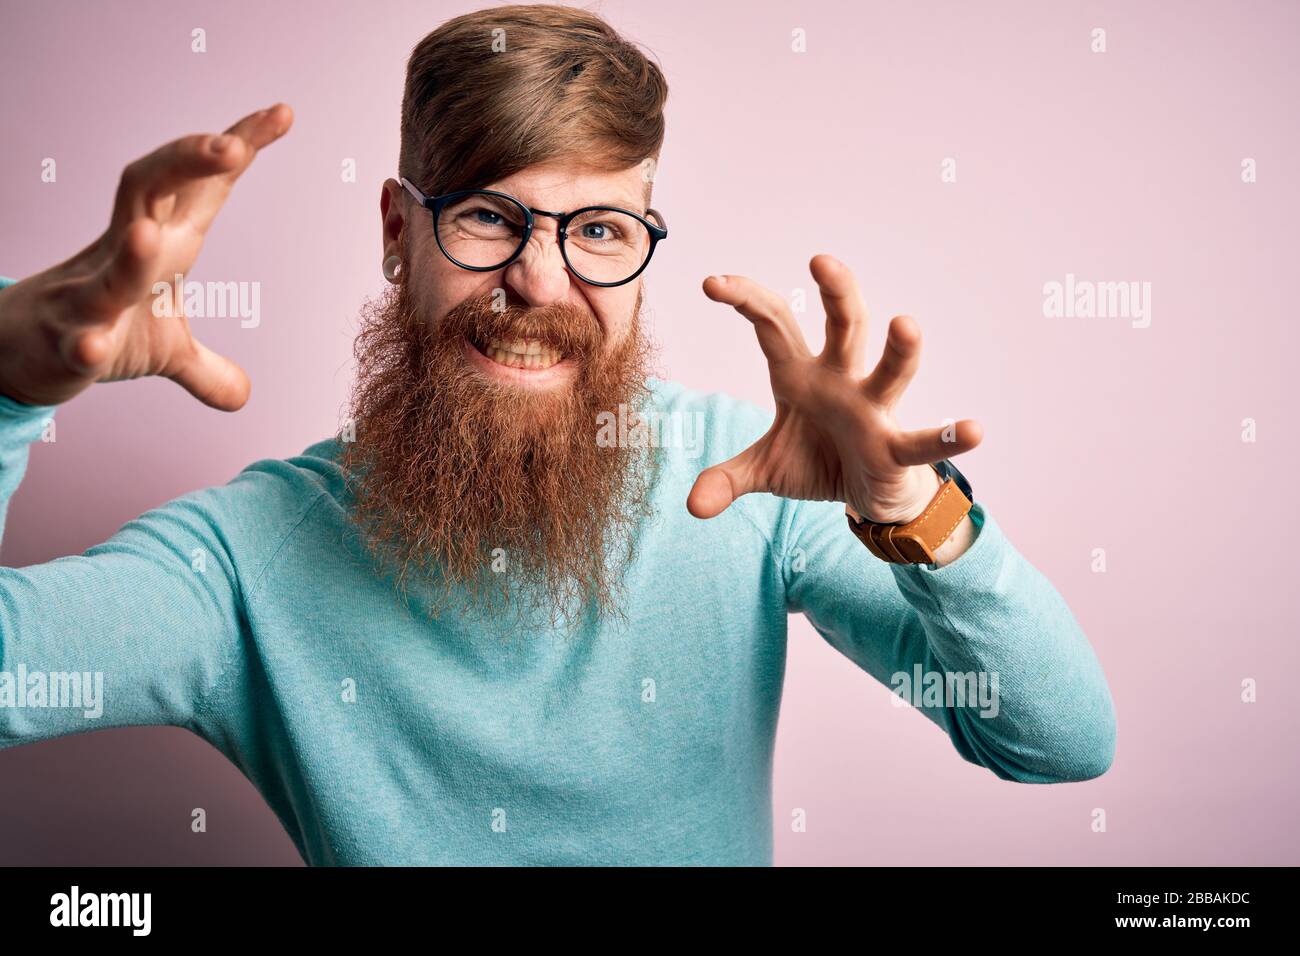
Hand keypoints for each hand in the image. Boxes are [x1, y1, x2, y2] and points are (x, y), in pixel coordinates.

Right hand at [0, 103, 293, 409]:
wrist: (22, 355)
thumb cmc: (100, 330)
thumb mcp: (166, 351)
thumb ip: (209, 366)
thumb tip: (245, 395)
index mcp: (163, 240)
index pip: (204, 186)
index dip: (240, 146)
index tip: (283, 112)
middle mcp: (125, 252)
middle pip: (152, 189)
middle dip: (188, 163)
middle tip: (233, 148)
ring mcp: (92, 294)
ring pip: (113, 264)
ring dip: (135, 253)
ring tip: (152, 237)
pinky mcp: (66, 338)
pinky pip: (78, 335)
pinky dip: (88, 341)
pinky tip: (96, 349)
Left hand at [687, 254, 981, 524]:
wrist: (865, 496)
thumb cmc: (817, 462)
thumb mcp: (765, 471)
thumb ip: (728, 479)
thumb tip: (692, 505)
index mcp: (801, 374)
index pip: (774, 325)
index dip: (747, 300)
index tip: (712, 283)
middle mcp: (842, 380)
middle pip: (844, 326)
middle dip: (836, 294)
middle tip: (821, 261)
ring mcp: (873, 411)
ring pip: (891, 372)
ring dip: (901, 351)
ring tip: (906, 323)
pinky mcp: (896, 449)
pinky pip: (924, 441)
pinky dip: (949, 437)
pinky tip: (973, 429)